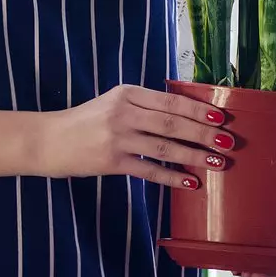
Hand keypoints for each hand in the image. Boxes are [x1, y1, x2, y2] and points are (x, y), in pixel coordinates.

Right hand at [34, 84, 234, 189]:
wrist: (48, 140)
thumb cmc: (84, 121)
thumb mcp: (113, 103)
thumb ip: (143, 106)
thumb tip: (185, 116)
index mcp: (127, 93)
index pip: (170, 101)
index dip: (198, 109)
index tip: (221, 116)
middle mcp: (123, 112)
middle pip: (172, 123)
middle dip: (203, 133)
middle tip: (227, 142)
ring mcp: (117, 137)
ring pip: (164, 147)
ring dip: (194, 155)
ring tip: (217, 162)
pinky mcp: (111, 162)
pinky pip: (149, 171)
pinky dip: (172, 177)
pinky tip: (190, 183)